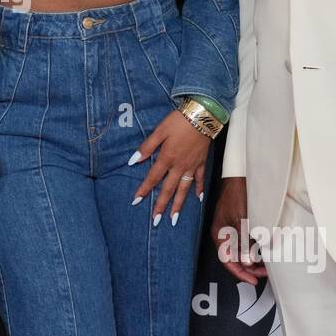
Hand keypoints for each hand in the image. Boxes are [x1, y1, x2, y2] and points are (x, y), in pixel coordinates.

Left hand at [129, 110, 210, 224]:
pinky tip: (198, 199)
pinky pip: (200, 179)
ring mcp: (192, 165)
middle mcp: (179, 166)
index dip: (144, 189)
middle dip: (161, 205)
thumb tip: (133, 161)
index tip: (136, 201)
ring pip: (184, 189)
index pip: (153, 177)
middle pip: (168, 189)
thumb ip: (147, 147)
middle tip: (156, 221)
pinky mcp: (202, 162)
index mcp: (167, 157)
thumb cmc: (178, 120)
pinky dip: (199, 189)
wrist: (202, 114)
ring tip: (174, 218)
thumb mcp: (159, 131)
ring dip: (178, 204)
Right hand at [212, 176, 267, 284]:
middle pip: (236, 258)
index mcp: (219, 235)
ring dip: (253, 259)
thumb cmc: (237, 195)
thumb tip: (248, 263)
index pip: (227, 261)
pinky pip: (248, 242)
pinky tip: (265, 252)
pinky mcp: (242, 225)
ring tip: (267, 265)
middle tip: (265, 274)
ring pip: (243, 252)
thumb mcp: (241, 219)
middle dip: (249, 268)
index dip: (240, 273)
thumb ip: (244, 241)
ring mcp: (233, 230)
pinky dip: (256, 249)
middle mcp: (225, 235)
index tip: (254, 280)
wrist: (240, 176)